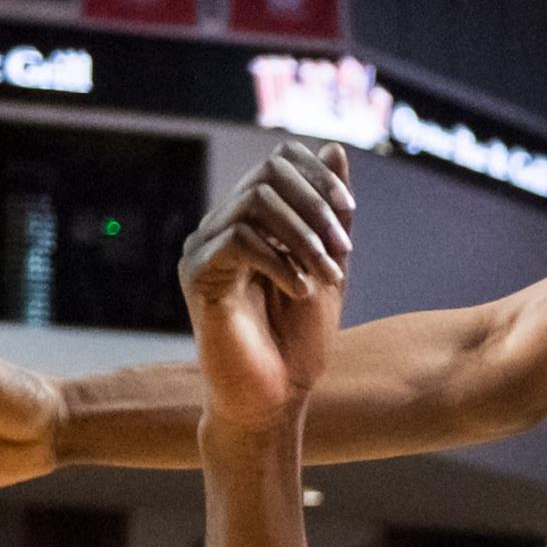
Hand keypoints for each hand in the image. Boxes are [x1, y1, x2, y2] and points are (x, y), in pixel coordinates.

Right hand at [181, 140, 355, 429]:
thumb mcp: (329, 267)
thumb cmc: (298, 341)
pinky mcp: (197, 275)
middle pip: (269, 173)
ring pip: (255, 201)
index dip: (318, 176)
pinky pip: (239, 239)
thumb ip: (332, 213)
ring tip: (328, 276)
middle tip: (343, 251)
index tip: (349, 212)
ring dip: (304, 237)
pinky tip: (300, 291)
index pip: (279, 161)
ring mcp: (205, 249)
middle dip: (316, 206)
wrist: (277, 398)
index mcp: (253, 222)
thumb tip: (334, 148)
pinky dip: (281, 261)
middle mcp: (222, 227)